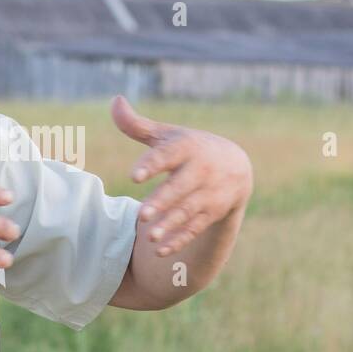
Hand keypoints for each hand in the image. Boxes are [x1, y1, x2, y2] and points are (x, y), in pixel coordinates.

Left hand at [111, 95, 252, 256]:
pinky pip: (196, 228)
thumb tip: (115, 101)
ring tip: (149, 237)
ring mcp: (209, 193)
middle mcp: (201, 170)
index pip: (167, 155)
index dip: (151, 165)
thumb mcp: (168, 135)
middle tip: (141, 215)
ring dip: (169, 225)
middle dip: (162, 201)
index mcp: (186, 147)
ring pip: (188, 212)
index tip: (134, 176)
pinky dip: (180, 240)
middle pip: (180, 188)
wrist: (237, 167)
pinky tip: (160, 250)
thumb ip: (138, 125)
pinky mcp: (214, 213)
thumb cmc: (190, 149)